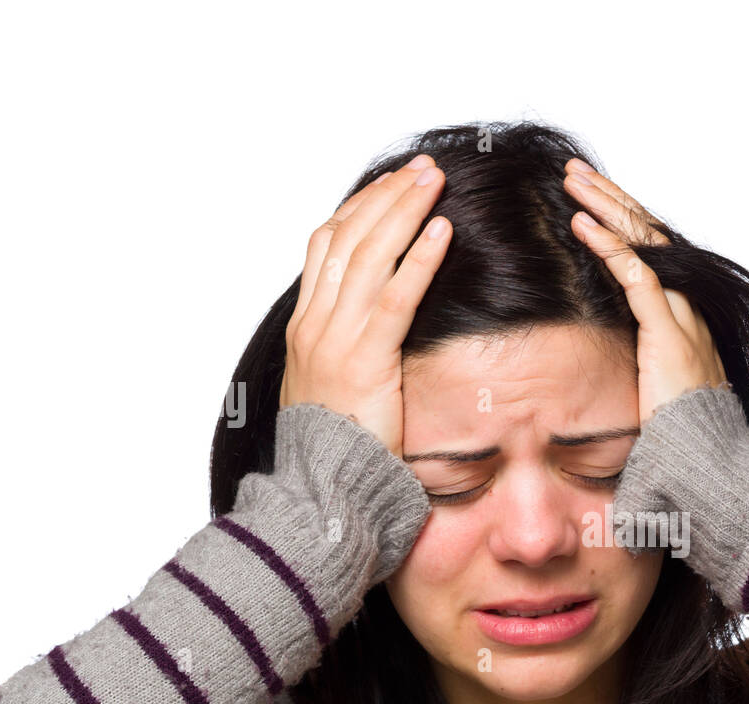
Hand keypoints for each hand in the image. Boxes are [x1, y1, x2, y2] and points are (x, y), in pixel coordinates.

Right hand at [279, 156, 452, 456]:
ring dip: (405, 211)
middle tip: (423, 168)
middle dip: (387, 196)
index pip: (327, 246)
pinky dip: (419, 260)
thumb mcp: (332, 389)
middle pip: (348, 237)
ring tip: (435, 181)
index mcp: (306, 327)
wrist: (318, 491)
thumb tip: (373, 335)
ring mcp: (335, 340)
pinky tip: (441, 232)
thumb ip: (348, 352)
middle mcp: (315, 324)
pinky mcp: (365, 361)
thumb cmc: (333, 450)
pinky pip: (394, 299)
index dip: (359, 208)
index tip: (392, 185)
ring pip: (369, 256)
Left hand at [562, 159, 728, 425]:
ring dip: (606, 207)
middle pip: (647, 234)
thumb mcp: (652, 380)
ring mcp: (679, 316)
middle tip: (575, 172)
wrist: (703, 455)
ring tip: (572, 182)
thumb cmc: (678, 428)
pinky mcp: (667, 333)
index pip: (650, 250)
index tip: (589, 198)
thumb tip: (609, 349)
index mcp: (680, 311)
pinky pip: (638, 278)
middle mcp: (685, 304)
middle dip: (610, 198)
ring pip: (643, 243)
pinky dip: (609, 248)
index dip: (621, 219)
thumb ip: (635, 354)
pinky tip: (582, 224)